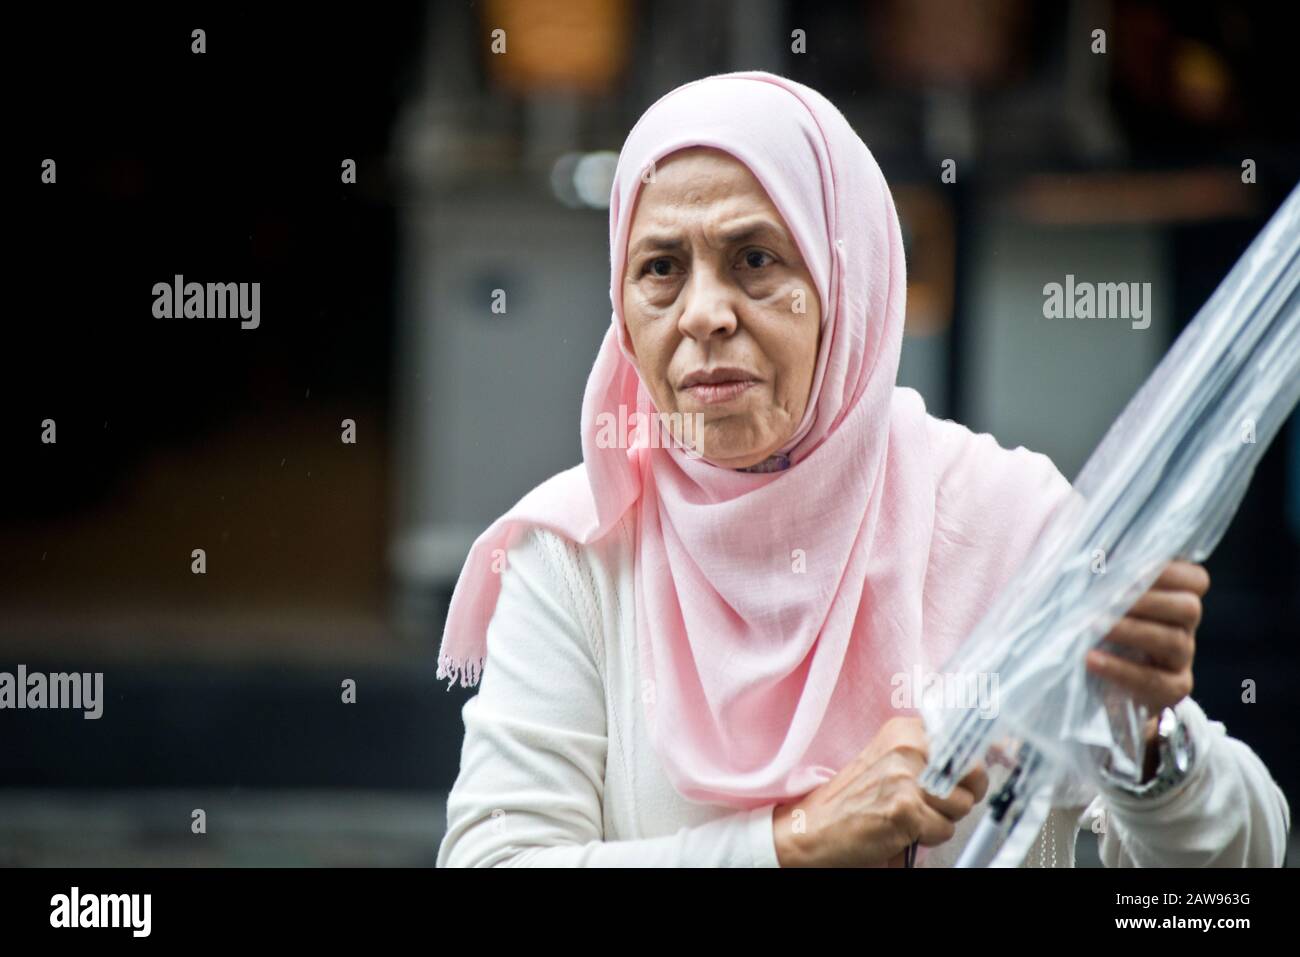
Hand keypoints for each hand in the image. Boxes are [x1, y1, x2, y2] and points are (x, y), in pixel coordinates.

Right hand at [772, 716, 987, 866]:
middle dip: (963, 793)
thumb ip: (930, 756)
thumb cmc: (850, 800)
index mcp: (903, 731)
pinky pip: (943, 830)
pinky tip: (900, 829)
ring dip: (942, 818)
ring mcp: (905, 778)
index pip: (965, 733)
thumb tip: (990, 756)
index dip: (989, 751)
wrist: (809, 828)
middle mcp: (906, 748)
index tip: (1006, 755)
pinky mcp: (904, 810)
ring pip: (961, 804)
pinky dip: (927, 837)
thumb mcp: (889, 763)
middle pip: (972, 771)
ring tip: (910, 816)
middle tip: (936, 800)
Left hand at [1085, 559, 1208, 777]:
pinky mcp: (1172, 689)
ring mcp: (1182, 659)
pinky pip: (1155, 681)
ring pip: (1173, 641)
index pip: (1195, 579)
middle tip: (1107, 596)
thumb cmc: (1103, 626)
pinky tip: (1092, 659)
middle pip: (1188, 608)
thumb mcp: (1106, 599)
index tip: (1132, 566)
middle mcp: (1185, 626)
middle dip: (1146, 600)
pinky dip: (1121, 669)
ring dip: (1130, 631)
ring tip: (1094, 626)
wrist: (1107, 683)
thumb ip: (1105, 577)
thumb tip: (1086, 554)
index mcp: (1178, 596)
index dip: (1170, 571)